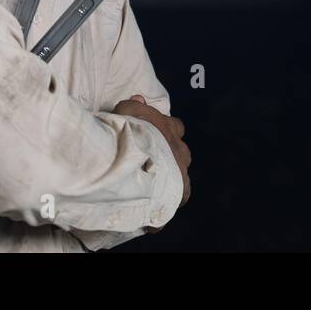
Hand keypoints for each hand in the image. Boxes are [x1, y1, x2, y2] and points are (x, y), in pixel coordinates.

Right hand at [112, 94, 190, 224]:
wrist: (137, 153)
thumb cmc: (131, 130)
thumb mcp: (128, 110)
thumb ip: (134, 105)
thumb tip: (139, 100)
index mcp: (170, 128)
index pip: (176, 126)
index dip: (165, 131)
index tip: (153, 135)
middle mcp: (180, 149)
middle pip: (181, 151)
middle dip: (170, 156)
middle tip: (151, 163)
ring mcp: (182, 171)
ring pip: (181, 175)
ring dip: (169, 179)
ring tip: (151, 187)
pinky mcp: (180, 192)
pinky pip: (177, 198)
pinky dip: (167, 202)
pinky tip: (154, 210)